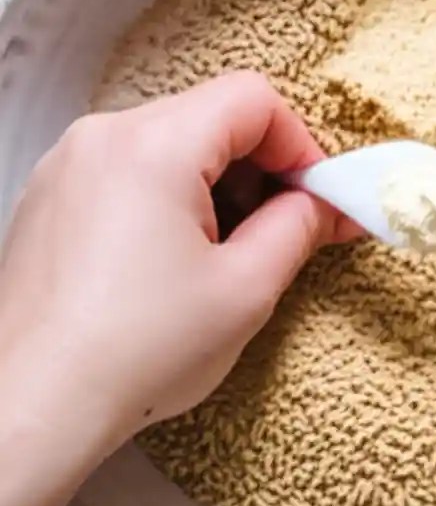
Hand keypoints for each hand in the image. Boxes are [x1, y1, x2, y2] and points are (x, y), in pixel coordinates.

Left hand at [0, 71, 352, 505]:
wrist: (35, 405)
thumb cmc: (135, 352)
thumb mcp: (248, 288)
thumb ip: (300, 227)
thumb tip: (328, 205)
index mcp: (153, 146)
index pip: (252, 100)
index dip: (300, 146)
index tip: (318, 198)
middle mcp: (101, 138)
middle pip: (210, 117)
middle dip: (261, 169)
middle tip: (287, 231)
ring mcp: (68, 167)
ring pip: (171, 145)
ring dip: (217, 187)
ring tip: (229, 258)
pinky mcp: (50, 200)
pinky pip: (130, 173)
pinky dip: (171, 201)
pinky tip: (179, 266)